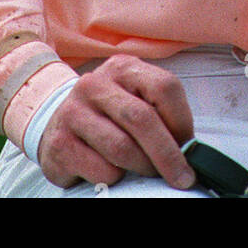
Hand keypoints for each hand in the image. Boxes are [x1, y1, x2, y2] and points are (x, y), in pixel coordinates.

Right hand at [38, 54, 196, 190]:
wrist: (58, 122)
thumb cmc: (109, 115)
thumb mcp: (134, 100)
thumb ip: (160, 114)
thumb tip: (189, 149)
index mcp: (122, 67)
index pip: (164, 87)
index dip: (182, 121)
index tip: (189, 147)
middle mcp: (95, 84)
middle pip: (142, 118)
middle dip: (168, 154)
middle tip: (182, 178)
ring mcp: (73, 112)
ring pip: (121, 148)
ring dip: (142, 168)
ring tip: (146, 171)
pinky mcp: (59, 144)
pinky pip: (100, 170)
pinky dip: (116, 179)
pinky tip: (114, 172)